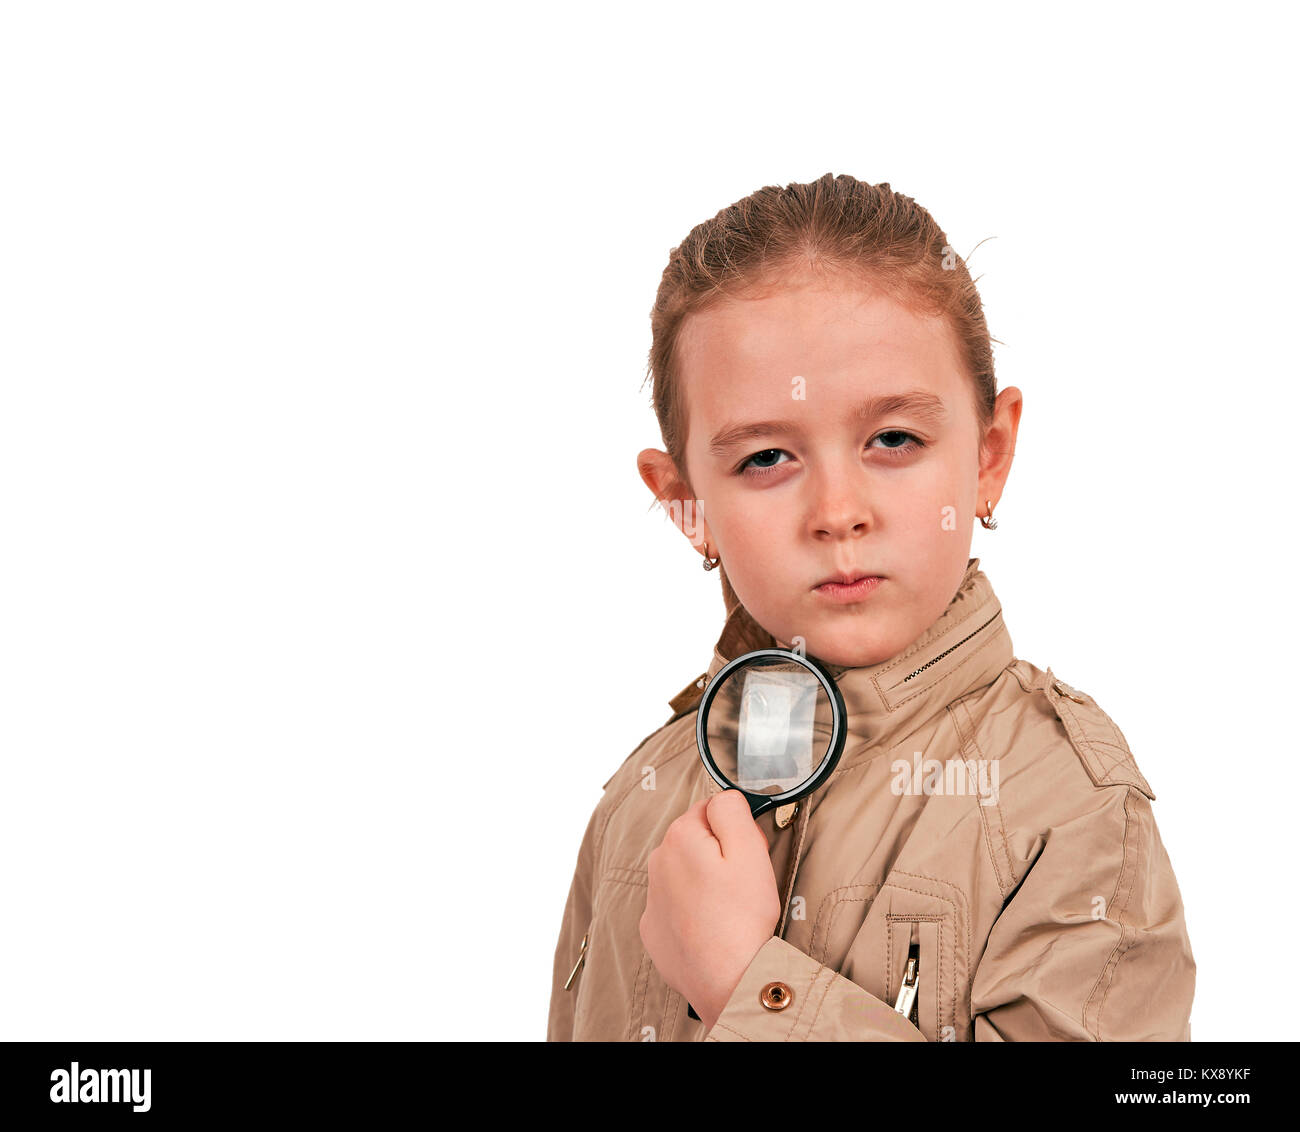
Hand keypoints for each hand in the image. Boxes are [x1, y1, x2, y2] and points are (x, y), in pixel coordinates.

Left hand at [639, 790, 780, 1030]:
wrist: (730, 983)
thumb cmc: (742, 919)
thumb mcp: (750, 850)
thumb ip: (732, 811)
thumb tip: (722, 797)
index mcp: (679, 838)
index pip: (711, 811)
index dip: (736, 830)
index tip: (748, 855)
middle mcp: (657, 863)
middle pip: (696, 841)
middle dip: (720, 854)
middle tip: (744, 884)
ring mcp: (652, 900)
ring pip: (685, 874)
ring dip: (705, 882)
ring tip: (730, 911)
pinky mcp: (653, 930)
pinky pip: (676, 907)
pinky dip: (693, 912)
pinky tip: (712, 929)